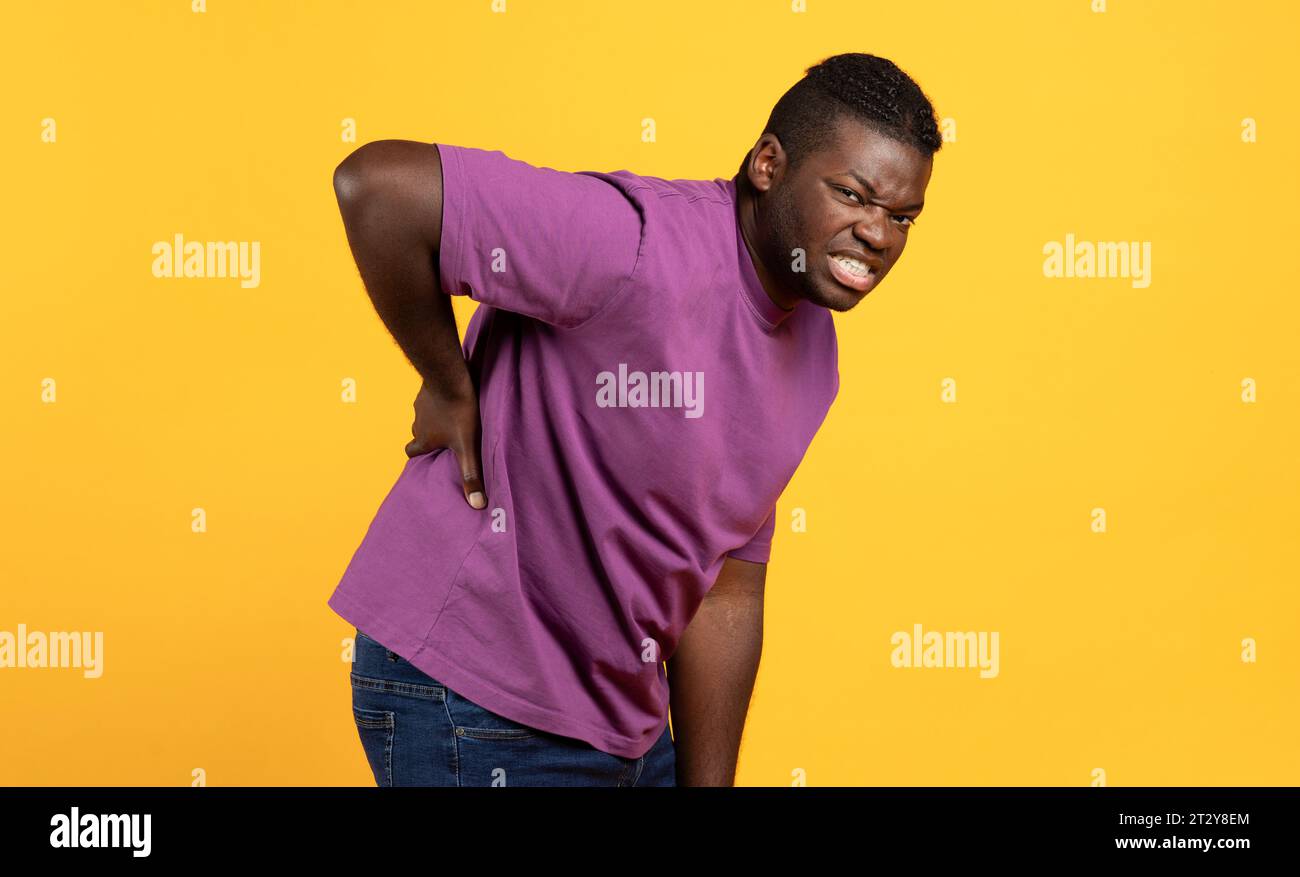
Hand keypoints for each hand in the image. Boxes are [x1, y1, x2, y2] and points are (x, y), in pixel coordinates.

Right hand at [405, 380, 486, 509]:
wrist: (449, 376)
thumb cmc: (458, 412)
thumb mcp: (467, 447)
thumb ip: (471, 474)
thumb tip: (477, 505)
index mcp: (424, 439)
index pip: (412, 452)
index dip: (420, 454)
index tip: (430, 456)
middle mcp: (418, 422)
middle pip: (418, 433)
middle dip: (428, 436)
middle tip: (444, 438)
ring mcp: (420, 404)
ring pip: (424, 415)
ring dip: (435, 417)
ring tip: (452, 417)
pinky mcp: (427, 388)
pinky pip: (430, 397)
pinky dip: (439, 400)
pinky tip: (453, 398)